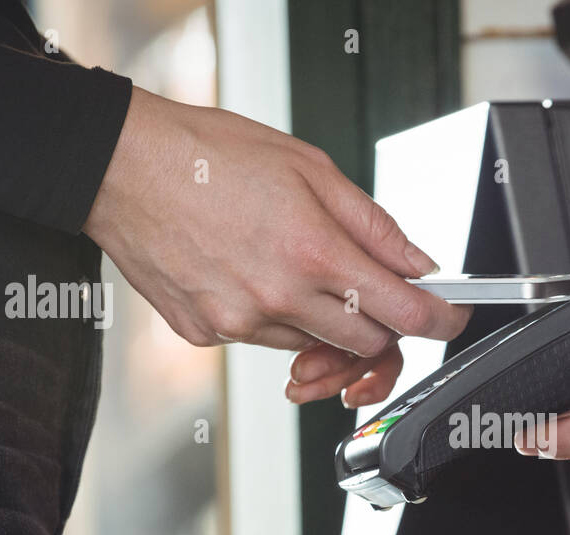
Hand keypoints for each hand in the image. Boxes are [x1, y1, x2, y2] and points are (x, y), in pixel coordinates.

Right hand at [83, 88, 469, 356]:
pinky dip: (274, 318)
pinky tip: (251, 273)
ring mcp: (239, 323)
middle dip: (383, 324)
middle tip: (375, 293)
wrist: (118, 166)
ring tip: (296, 267)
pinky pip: (264, 340)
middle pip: (366, 343)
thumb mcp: (309, 168)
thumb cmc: (207, 154)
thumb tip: (418, 263)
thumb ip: (373, 225)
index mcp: (313, 253)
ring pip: (314, 344)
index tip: (450, 318)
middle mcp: (278, 299)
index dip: (440, 321)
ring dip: (324, 320)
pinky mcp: (208, 334)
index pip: (404, 313)